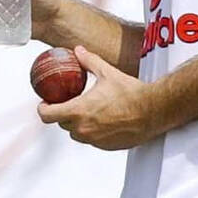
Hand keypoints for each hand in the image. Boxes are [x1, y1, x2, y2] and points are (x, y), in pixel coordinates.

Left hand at [36, 46, 159, 149]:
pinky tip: (102, 120)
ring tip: (86, 111)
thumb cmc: (131, 93)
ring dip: (77, 124)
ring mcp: (94, 140)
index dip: (43, 108)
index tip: (46, 102)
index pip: (47, 115)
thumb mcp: (107, 73)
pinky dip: (92, 131)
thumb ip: (89, 61)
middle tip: (68, 102)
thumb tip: (78, 51)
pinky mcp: (106, 146)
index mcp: (79, 111)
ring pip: (76, 133)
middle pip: (61, 123)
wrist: (154, 111)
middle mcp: (83, 128)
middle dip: (62, 113)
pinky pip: (92, 140)